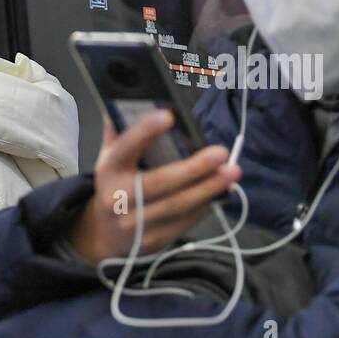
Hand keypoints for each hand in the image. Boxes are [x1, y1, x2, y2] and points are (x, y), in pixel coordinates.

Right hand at [68, 112, 240, 263]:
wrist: (105, 234)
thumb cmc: (115, 184)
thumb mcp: (110, 158)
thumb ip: (120, 131)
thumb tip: (132, 96)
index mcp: (108, 170)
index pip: (126, 148)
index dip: (145, 132)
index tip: (168, 116)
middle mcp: (117, 198)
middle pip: (158, 183)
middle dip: (193, 168)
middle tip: (222, 153)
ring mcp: (134, 224)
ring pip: (176, 206)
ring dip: (208, 189)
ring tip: (233, 173)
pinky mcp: (153, 241)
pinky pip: (184, 222)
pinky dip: (205, 207)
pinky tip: (221, 193)